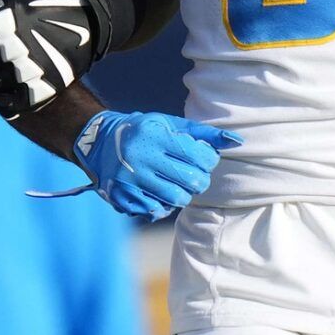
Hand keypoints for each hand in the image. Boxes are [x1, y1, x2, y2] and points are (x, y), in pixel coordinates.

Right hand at [75, 109, 234, 220]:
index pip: (199, 157)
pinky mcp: (121, 197)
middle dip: (198, 181)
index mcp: (156, 137)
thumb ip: (203, 134)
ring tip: (175, 184)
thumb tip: (236, 142)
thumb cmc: (143, 131)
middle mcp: (141, 158)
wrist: (98, 141)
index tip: (201, 159)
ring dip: (182, 194)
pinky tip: (157, 193)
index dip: (207, 161)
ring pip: (176, 199)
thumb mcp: (170, 124)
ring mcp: (130, 180)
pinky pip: (155, 211)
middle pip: (191, 182)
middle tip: (192, 176)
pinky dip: (162, 205)